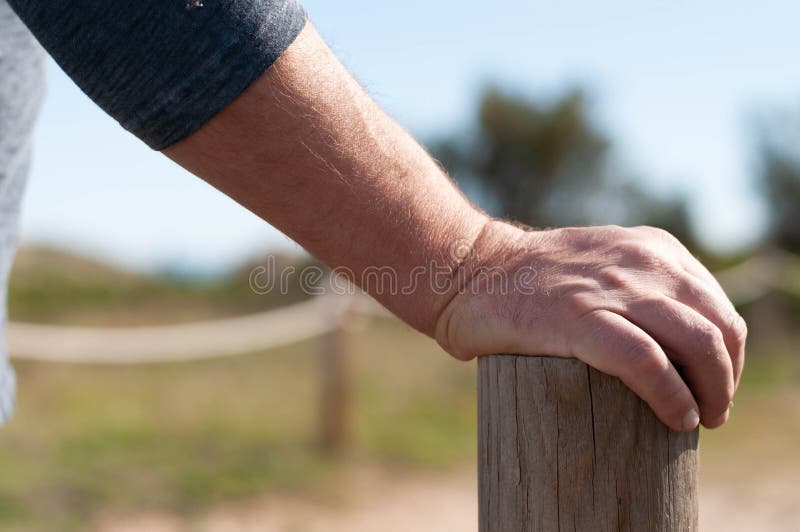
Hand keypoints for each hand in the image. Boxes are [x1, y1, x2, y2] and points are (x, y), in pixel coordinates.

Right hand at [434, 221, 746, 431]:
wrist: (468, 270)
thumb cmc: (528, 280)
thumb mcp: (599, 262)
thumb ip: (637, 283)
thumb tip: (671, 344)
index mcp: (649, 249)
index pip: (714, 304)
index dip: (726, 354)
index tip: (711, 385)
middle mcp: (639, 262)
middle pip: (717, 325)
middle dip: (725, 377)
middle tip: (712, 411)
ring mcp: (609, 288)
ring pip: (697, 342)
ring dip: (712, 391)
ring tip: (699, 420)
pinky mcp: (577, 317)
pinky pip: (648, 362)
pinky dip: (672, 396)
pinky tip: (676, 418)